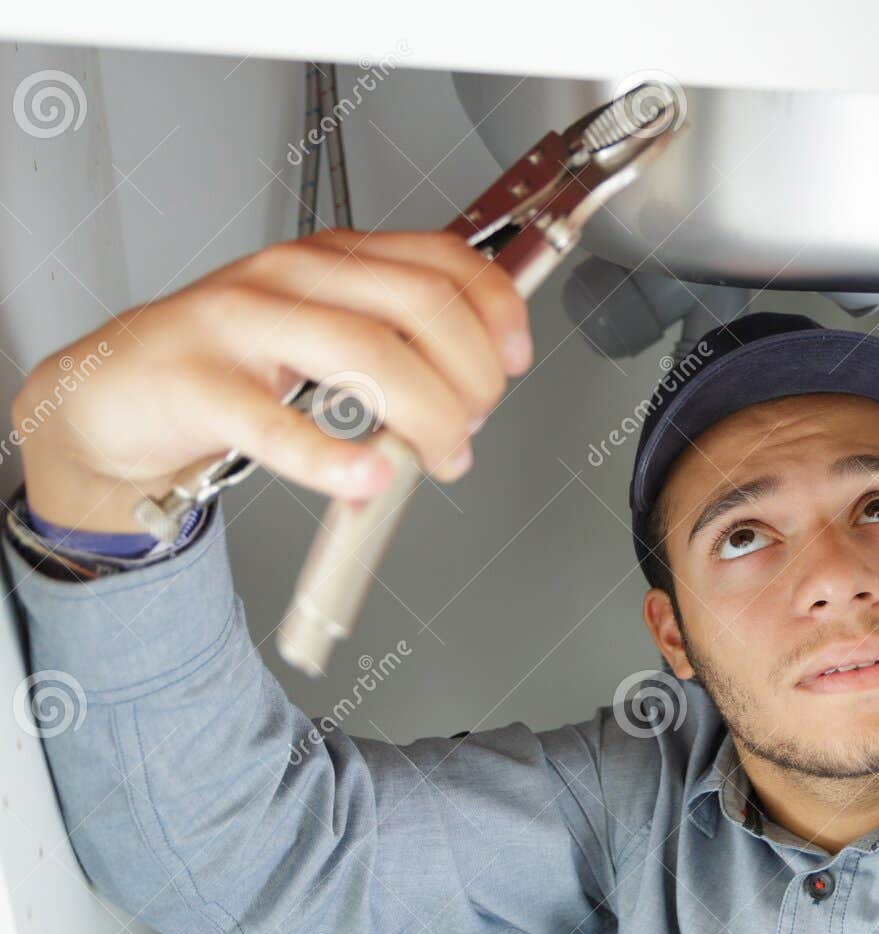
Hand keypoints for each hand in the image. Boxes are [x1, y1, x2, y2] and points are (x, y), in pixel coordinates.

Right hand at [13, 228, 533, 532]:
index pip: (438, 259)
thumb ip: (390, 347)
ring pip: (365, 355)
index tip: (516, 358)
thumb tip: (474, 388)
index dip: (495, 309)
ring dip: (427, 416)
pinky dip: (332, 456)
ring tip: (441, 457)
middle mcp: (290, 277)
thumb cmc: (223, 365)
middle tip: (472, 425)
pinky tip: (369, 476)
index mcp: (329, 260)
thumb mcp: (316, 332)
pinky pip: (274, 423)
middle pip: (419, 307)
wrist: (110, 395)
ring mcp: (240, 325)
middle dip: (471, 374)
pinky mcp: (198, 385)